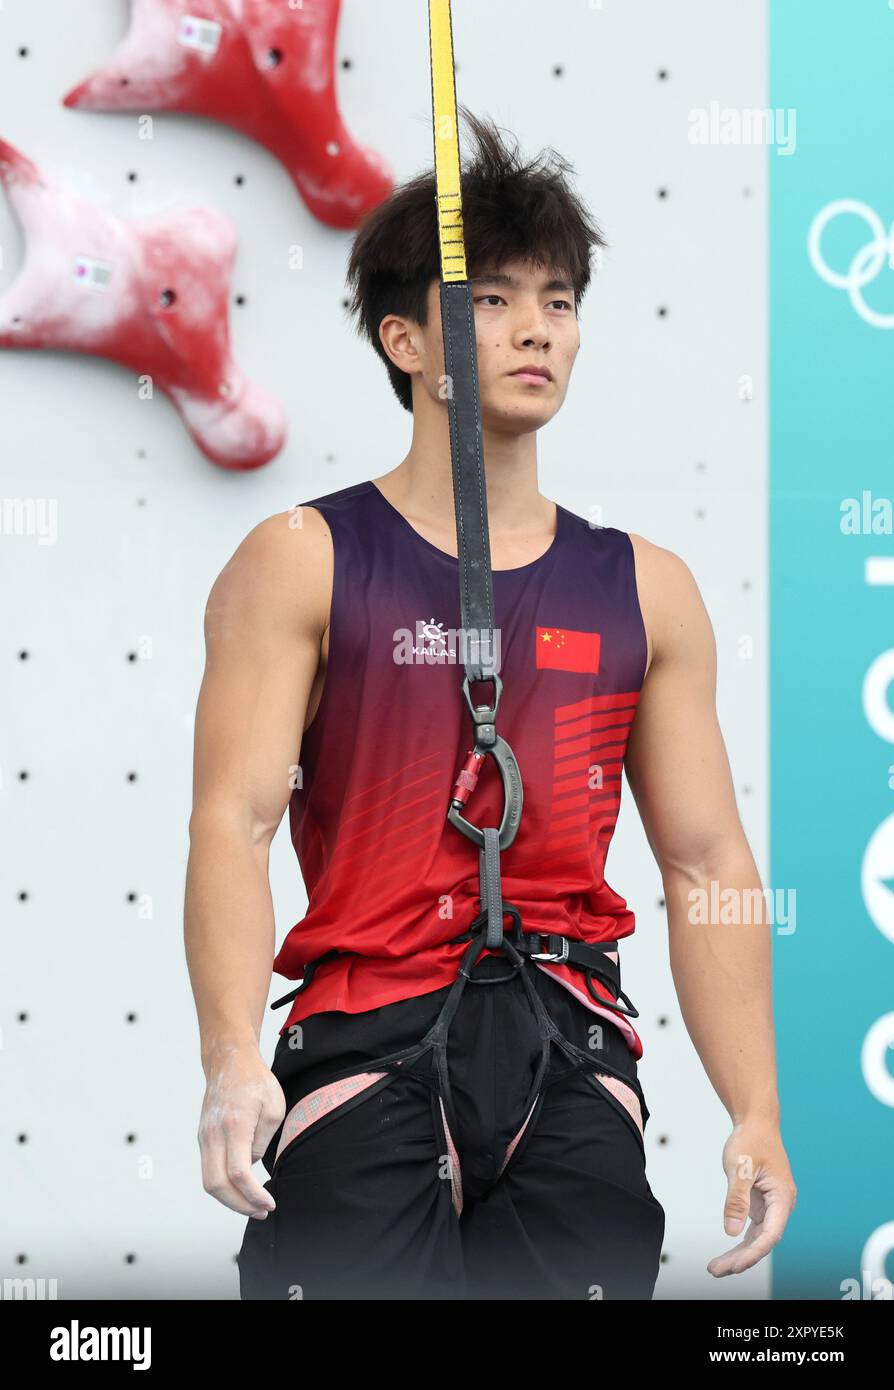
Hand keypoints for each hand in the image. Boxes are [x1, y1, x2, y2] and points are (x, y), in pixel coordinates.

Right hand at [198, 1042, 285, 1218]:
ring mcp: (204, 1137)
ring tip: (252, 1205)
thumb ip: (263, 1140)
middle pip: (217, 1185)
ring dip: (230, 1200)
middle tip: (261, 1211)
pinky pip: (209, 1170)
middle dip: (239, 1206)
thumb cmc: (256, 1081)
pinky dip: (224, 1186)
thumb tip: (251, 1164)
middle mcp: (213, 1134)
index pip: (238, 1173)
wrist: (229, 1061)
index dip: (253, 1195)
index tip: (269, 1204)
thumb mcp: (274, 1107)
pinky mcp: (203, 1138)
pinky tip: (241, 1188)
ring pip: (209, 1182)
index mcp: (234, 1125)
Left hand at [707, 1118, 796, 1276]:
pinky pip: (753, 1230)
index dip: (753, 1253)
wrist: (756, 1124)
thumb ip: (736, 1199)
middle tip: (717, 1270)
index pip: (771, 1234)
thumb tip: (731, 1231)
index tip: (734, 1265)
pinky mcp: (762, 1205)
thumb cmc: (751, 1140)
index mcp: (782, 1197)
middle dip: (742, 1259)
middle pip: (763, 1241)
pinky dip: (740, 1242)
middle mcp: (780, 1206)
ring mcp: (771, 1207)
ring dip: (740, 1254)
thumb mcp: (740, 1167)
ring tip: (717, 1267)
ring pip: (758, 1238)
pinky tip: (727, 1255)